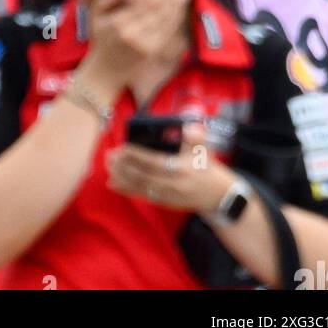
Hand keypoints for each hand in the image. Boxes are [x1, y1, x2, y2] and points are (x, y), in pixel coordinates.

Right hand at [81, 0, 189, 93]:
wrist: (105, 73)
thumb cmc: (100, 42)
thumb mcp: (94, 18)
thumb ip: (102, 0)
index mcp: (118, 23)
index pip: (144, 5)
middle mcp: (132, 33)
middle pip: (157, 12)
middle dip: (171, 0)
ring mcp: (144, 44)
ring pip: (164, 23)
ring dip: (176, 10)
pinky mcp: (151, 52)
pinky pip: (165, 34)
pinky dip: (173, 22)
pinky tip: (177, 13)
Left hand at [107, 120, 233, 213]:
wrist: (220, 196)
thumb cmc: (208, 166)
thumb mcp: (205, 148)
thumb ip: (196, 135)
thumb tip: (188, 124)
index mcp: (183, 169)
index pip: (156, 162)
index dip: (138, 156)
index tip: (122, 148)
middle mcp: (175, 185)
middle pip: (145, 176)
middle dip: (125, 167)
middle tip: (109, 156)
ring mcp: (169, 196)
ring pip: (141, 187)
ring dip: (122, 178)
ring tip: (108, 167)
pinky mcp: (165, 203)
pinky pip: (143, 196)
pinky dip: (127, 190)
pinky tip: (113, 183)